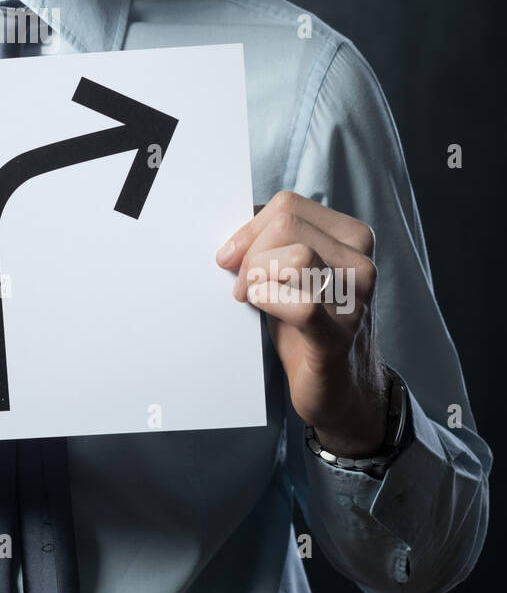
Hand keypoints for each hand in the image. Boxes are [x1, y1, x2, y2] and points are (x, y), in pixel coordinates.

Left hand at [215, 191, 388, 456]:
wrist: (342, 387)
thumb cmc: (311, 324)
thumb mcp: (295, 272)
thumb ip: (274, 243)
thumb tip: (234, 229)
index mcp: (352, 237)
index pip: (289, 205)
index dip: (250, 229)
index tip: (232, 256)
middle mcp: (361, 263)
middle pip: (287, 225)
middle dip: (251, 251)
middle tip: (241, 283)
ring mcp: (357, 300)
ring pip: (296, 257)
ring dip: (258, 275)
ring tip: (251, 295)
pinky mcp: (340, 336)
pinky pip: (302, 304)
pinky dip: (268, 299)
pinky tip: (259, 305)